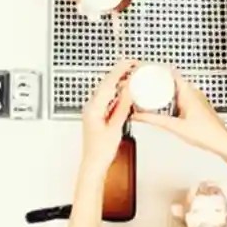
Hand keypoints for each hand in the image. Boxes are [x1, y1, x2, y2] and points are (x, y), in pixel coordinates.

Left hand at [79, 59, 134, 177]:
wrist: (93, 163)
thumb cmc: (101, 151)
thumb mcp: (115, 127)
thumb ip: (122, 107)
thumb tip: (129, 91)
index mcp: (94, 107)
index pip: (108, 83)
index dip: (120, 70)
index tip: (130, 62)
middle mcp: (91, 106)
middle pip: (107, 84)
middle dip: (121, 73)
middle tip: (134, 66)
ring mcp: (93, 110)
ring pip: (108, 91)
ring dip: (120, 82)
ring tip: (133, 76)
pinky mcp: (97, 115)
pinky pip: (108, 99)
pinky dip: (118, 94)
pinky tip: (125, 93)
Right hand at [135, 70, 226, 159]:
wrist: (223, 143)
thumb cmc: (207, 134)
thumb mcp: (175, 126)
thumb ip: (154, 120)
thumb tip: (139, 116)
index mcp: (188, 92)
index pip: (171, 73)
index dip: (158, 70)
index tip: (146, 70)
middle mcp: (193, 93)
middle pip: (172, 81)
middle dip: (158, 82)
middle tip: (144, 83)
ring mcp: (196, 99)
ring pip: (177, 90)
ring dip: (165, 91)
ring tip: (151, 94)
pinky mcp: (198, 107)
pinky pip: (182, 98)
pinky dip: (172, 100)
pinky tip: (166, 107)